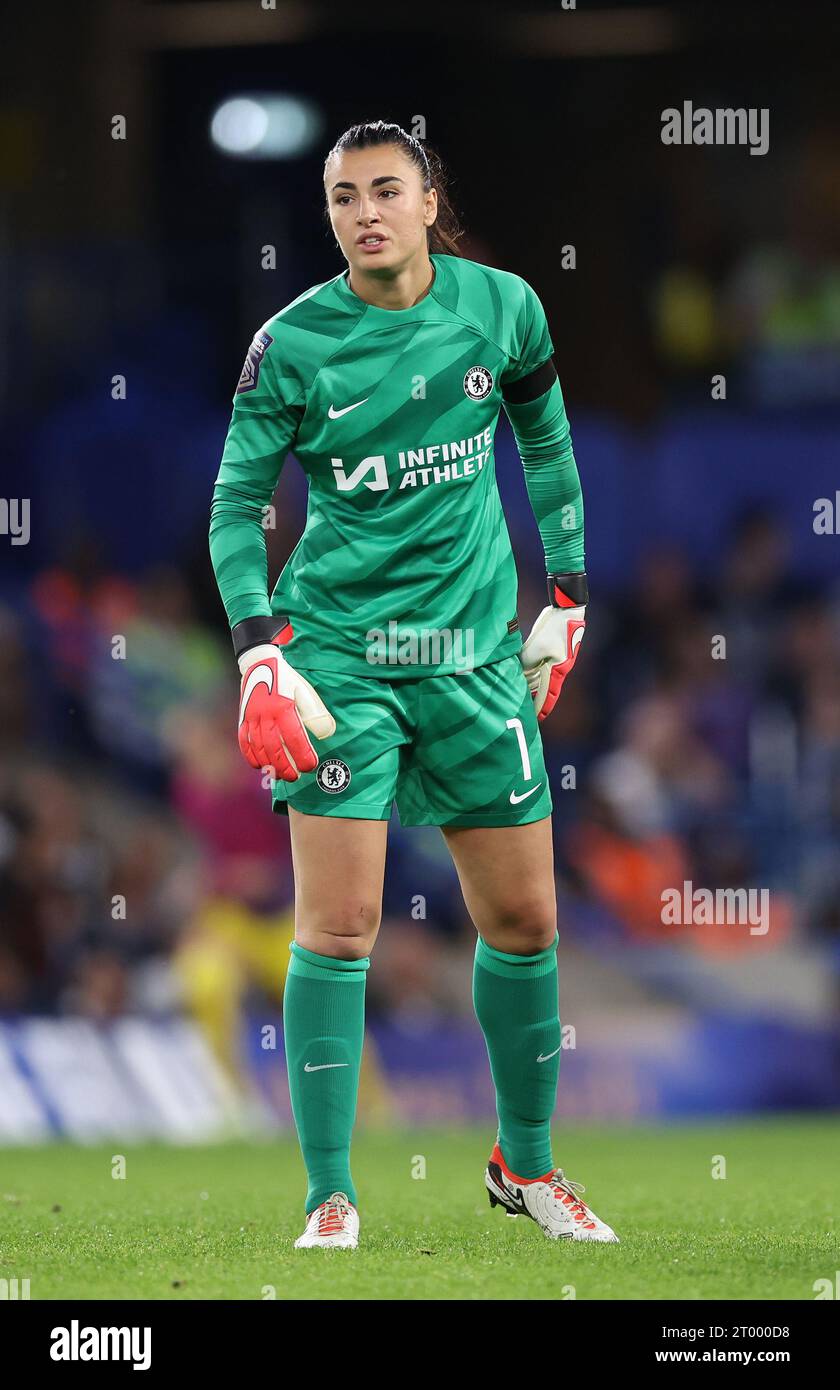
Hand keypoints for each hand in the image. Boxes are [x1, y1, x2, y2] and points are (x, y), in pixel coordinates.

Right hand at [238, 633, 334, 780]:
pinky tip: (259, 766)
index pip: (294, 738)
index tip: (310, 766)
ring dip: (269, 765)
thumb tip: (325, 733)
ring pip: (258, 748)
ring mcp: (251, 717)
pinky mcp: (243, 718)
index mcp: (283, 707)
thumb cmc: (288, 680)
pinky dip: (251, 756)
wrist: (259, 663)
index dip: (302, 755)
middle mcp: (265, 714)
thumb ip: (315, 712)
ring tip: (280, 775)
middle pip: (274, 748)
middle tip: (295, 777)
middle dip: (285, 766)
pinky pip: (244, 741)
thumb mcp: (305, 691)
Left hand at [519, 603, 585, 720]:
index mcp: (557, 670)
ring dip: (532, 686)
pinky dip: (532, 672)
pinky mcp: (553, 650)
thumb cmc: (554, 629)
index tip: (537, 719)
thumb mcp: (536, 647)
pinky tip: (524, 674)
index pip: (547, 694)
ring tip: (521, 697)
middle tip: (525, 711)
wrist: (568, 612)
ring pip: (541, 677)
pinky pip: (540, 666)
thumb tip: (519, 672)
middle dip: (535, 699)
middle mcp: (557, 667)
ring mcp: (556, 659)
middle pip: (544, 688)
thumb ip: (526, 662)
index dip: (541, 707)